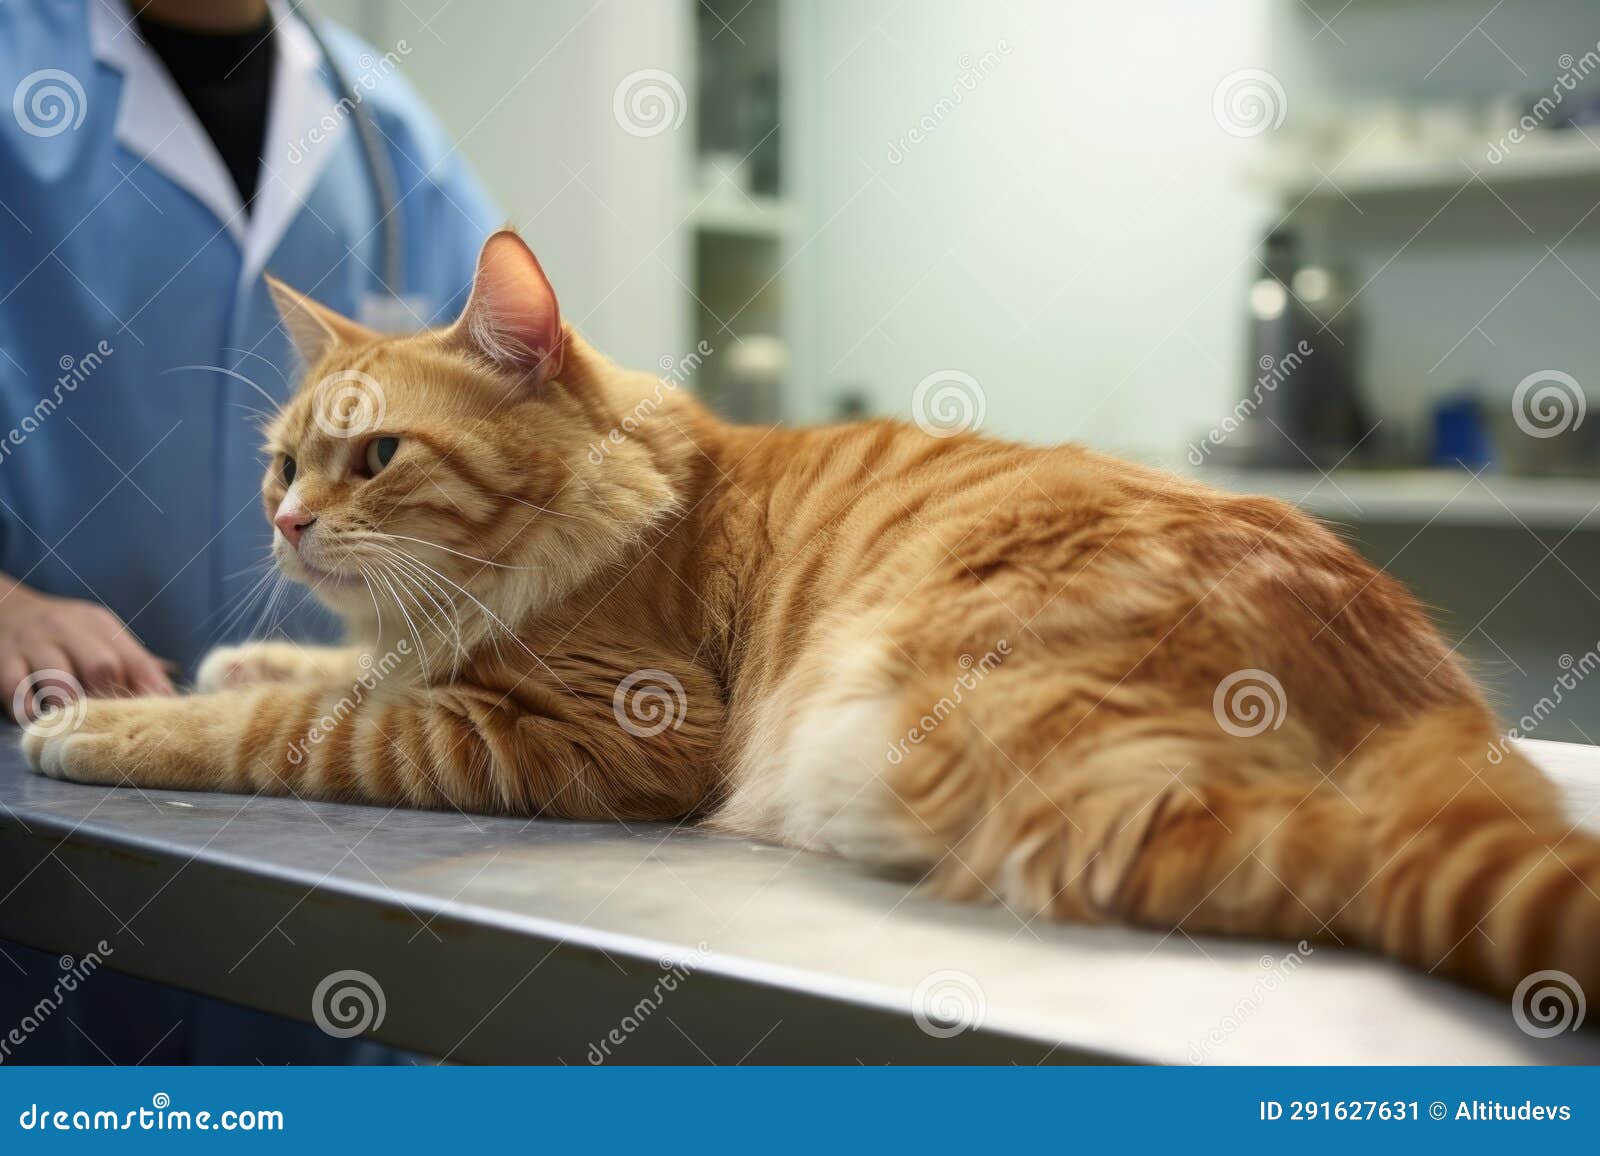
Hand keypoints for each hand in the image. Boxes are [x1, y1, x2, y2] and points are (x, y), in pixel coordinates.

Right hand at [0, 578, 173, 719]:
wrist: (5, 607)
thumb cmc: (65, 633)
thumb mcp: (100, 635)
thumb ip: (133, 664)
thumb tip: (171, 700)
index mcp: (100, 625)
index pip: (135, 660)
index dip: (149, 693)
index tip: (157, 720)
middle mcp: (69, 629)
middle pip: (102, 667)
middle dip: (110, 702)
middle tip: (113, 730)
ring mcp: (34, 643)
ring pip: (60, 680)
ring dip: (72, 710)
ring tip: (77, 731)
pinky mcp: (3, 660)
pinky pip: (16, 690)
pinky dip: (30, 712)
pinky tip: (40, 726)